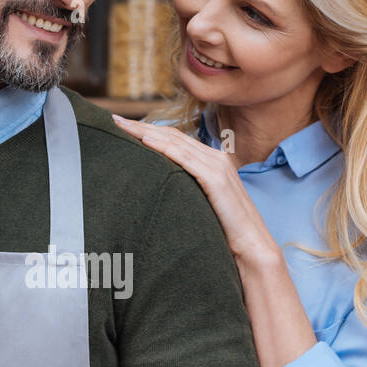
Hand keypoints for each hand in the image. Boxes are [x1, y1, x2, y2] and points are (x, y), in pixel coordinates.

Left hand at [111, 115, 279, 265]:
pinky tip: (145, 142)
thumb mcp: (202, 203)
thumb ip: (187, 190)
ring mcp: (217, 166)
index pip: (175, 139)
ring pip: (175, 142)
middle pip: (172, 135)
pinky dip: (164, 148)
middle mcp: (215, 157)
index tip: (124, 127)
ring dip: (146, 132)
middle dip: (142, 126)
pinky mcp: (215, 178)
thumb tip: (161, 189)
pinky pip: (185, 158)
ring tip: (122, 127)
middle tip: (114, 120)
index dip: (149, 131)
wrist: (252, 245)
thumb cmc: (225, 230)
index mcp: (212, 161)